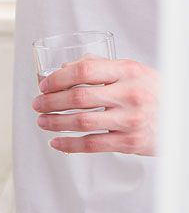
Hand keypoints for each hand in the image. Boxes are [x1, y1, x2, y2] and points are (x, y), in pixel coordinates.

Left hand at [33, 57, 157, 154]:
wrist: (181, 117)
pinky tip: (57, 142)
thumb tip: (63, 69)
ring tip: (42, 121)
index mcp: (128, 71)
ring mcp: (131, 120)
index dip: (58, 78)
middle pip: (79, 97)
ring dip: (55, 122)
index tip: (45, 84)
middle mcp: (130, 94)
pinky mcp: (131, 142)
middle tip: (38, 104)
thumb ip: (100, 67)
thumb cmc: (153, 92)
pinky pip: (93, 144)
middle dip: (51, 101)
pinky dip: (70, 145)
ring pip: (82, 122)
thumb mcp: (133, 71)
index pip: (85, 70)